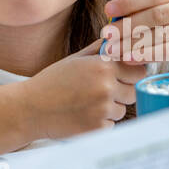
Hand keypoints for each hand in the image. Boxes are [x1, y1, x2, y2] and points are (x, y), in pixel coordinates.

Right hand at [20, 38, 147, 140]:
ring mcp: (103, 108)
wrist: (30, 109)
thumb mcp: (75, 60)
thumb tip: (118, 40)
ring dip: (110, 109)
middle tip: (100, 92)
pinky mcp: (98, 128)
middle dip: (122, 92)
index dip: (130, 74)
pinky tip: (82, 116)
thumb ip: (99, 51)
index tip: (122, 78)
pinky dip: (100, 123)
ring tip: (87, 104)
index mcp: (103, 66)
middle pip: (133, 92)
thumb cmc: (52, 82)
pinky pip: (111, 124)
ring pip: (122, 110)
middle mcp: (106, 86)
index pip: (138, 70)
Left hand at [101, 0, 168, 67]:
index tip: (108, 10)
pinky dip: (146, 55)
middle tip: (106, 35)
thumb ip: (148, 9)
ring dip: (132, 43)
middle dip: (127, 25)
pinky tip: (129, 58)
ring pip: (161, 34)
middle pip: (157, 14)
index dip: (129, 1)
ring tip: (111, 50)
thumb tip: (112, 15)